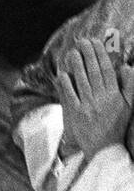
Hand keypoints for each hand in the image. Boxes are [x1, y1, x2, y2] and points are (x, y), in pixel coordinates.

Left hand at [57, 37, 133, 158]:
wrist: (104, 149)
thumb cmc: (116, 126)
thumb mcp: (129, 105)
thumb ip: (130, 85)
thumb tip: (126, 66)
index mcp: (114, 94)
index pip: (107, 69)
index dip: (101, 54)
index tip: (96, 42)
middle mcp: (101, 98)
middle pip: (93, 71)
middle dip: (88, 53)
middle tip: (82, 41)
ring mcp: (87, 106)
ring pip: (81, 80)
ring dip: (76, 64)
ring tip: (72, 52)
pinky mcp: (75, 115)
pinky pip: (70, 95)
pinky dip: (66, 84)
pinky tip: (63, 73)